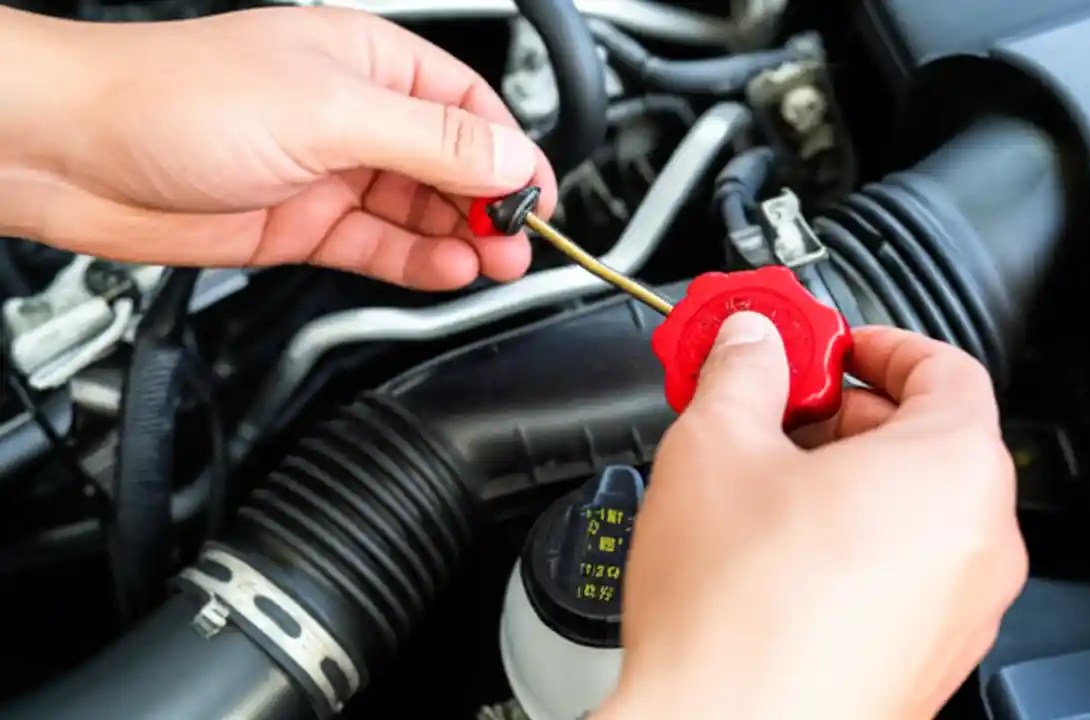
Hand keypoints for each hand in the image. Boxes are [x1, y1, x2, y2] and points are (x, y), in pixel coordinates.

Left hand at [0, 6, 554, 289]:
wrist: (73, 153)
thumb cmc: (174, 98)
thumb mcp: (329, 112)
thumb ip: (431, 142)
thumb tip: (512, 161)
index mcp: (371, 64)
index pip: (470, 112)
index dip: (512, 157)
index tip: (539, 199)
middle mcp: (356, 116)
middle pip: (452, 166)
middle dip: (489, 205)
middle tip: (518, 242)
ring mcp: (330, 172)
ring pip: (419, 212)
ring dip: (459, 239)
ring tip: (492, 263)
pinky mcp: (303, 223)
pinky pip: (380, 246)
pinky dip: (415, 262)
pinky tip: (444, 270)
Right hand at [599, 314, 1027, 718]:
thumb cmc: (737, 621)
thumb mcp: (716, 449)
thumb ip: (742, 371)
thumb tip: (751, 342)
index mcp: (952, 470)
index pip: (945, 367)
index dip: (877, 344)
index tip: (826, 348)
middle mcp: (979, 544)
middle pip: (930, 439)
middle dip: (847, 413)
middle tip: (774, 409)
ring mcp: (959, 613)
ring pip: (915, 511)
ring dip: (846, 479)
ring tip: (762, 483)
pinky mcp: (925, 661)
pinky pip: (904, 573)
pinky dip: (853, 543)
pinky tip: (775, 553)